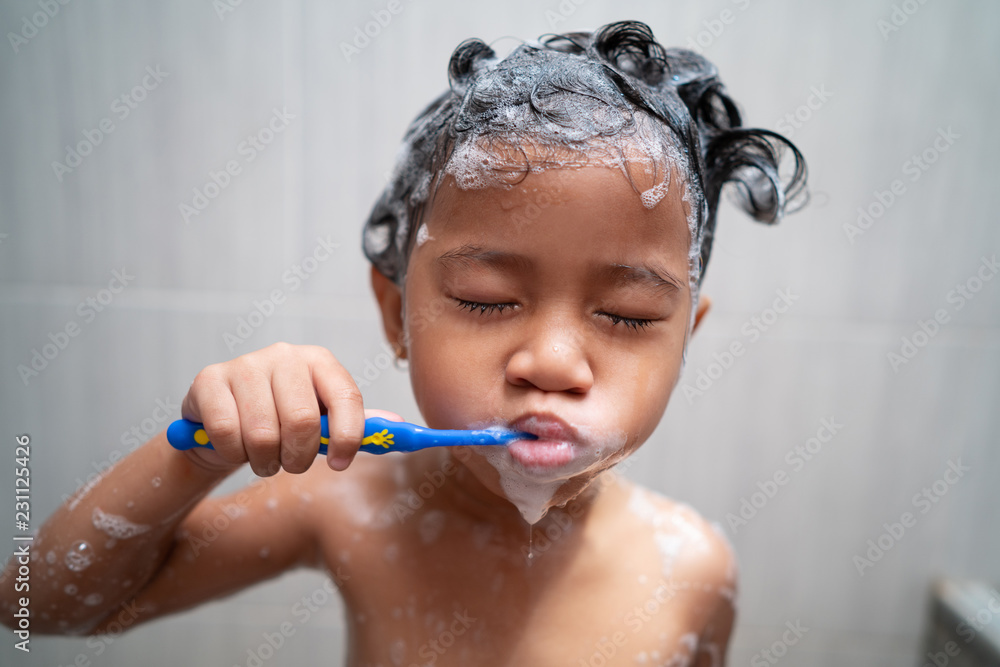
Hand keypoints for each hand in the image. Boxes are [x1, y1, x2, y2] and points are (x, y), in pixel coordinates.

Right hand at [180, 342, 401, 474]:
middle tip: (290, 464)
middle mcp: (285, 355)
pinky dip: (234, 453)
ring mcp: (245, 364)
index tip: (339, 464)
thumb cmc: (280, 420)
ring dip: (265, 461)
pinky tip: (235, 446)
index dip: (348, 438)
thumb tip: (399, 427)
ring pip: (263, 434)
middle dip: (298, 457)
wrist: (221, 419)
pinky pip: (228, 433)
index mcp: (320, 362)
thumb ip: (355, 424)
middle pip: (303, 421)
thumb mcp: (321, 420)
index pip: (346, 398)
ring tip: (263, 457)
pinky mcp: (209, 380)